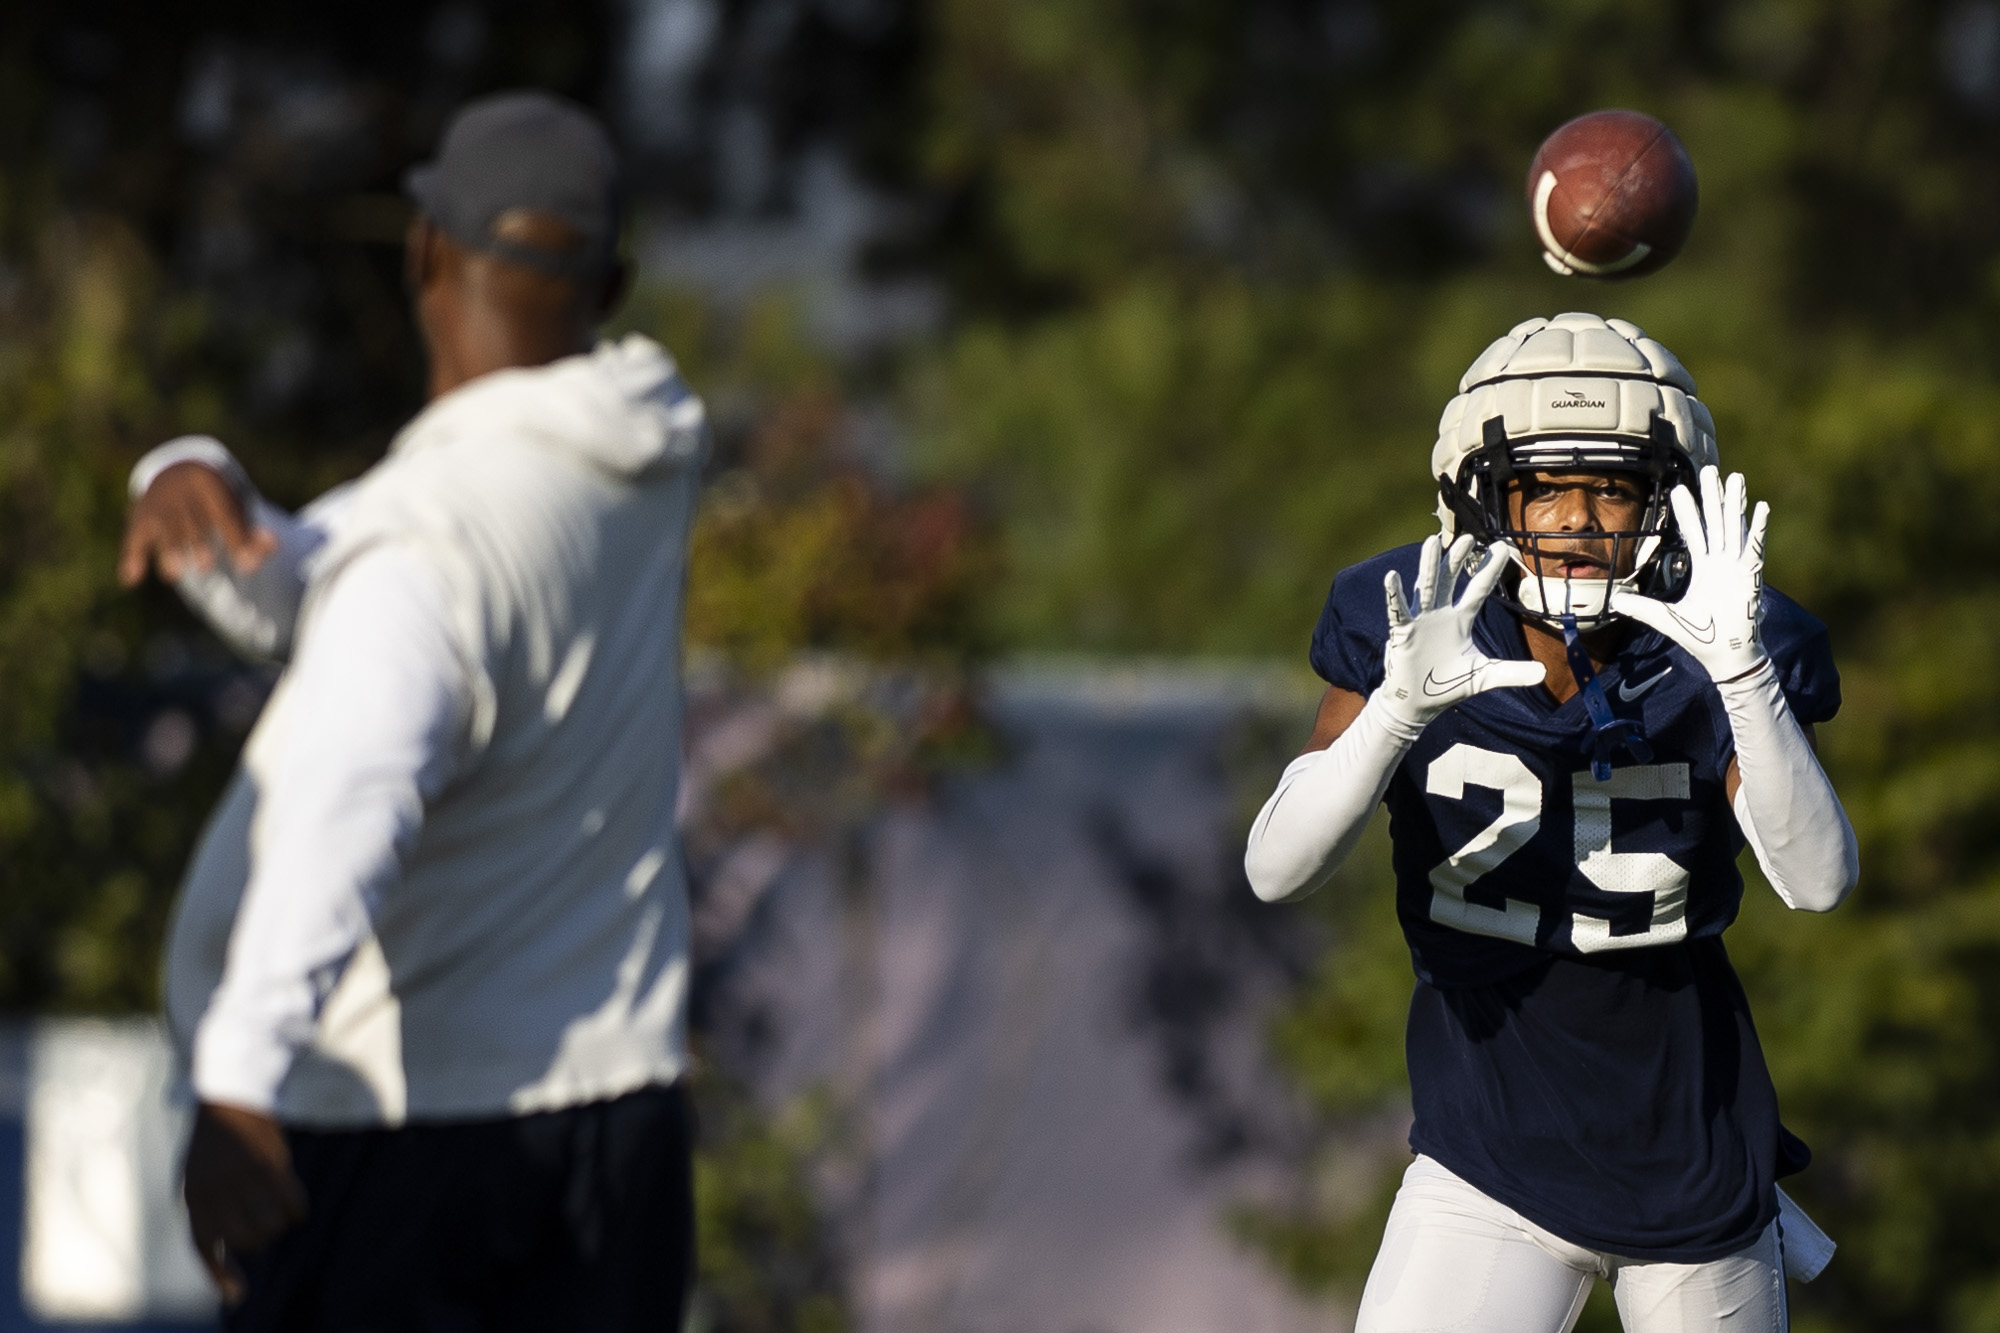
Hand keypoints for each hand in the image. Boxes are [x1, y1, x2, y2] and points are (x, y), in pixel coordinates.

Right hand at [118, 462, 276, 587]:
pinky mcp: (139, 518)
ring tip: (174, 575)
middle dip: (198, 544)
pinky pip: (135, 538)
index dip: (236, 540)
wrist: (178, 472)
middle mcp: (179, 490)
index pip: (224, 514)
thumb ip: (253, 531)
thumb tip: (274, 545)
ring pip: (164, 528)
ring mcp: (157, 504)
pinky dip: (132, 557)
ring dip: (168, 551)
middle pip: (191, 520)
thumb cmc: (216, 499)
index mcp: (208, 483)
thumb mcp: (236, 508)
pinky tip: (130, 579)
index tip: (247, 567)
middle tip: (207, 568)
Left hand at [182, 1102, 307, 1305]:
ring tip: (279, 1216)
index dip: (220, 1275)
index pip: (204, 1246)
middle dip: (257, 1241)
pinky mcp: (269, 1163)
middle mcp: (214, 1191)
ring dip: (277, 1225)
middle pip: (242, 1239)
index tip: (238, 1295)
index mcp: (193, 1196)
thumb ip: (207, 1210)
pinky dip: (296, 1210)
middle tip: (263, 1230)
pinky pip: (290, 1200)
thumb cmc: (213, 1144)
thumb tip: (226, 1247)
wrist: (227, 1095)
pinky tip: (296, 1209)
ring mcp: (241, 1177)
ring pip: (268, 1224)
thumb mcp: (196, 1177)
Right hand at [1378, 533, 1546, 731]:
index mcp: (1461, 620)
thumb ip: (1513, 672)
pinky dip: (1395, 594)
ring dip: (1429, 565)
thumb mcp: (1485, 676)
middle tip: (1469, 538)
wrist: (1419, 704)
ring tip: (1433, 541)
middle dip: (1458, 558)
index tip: (1501, 546)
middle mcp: (1440, 614)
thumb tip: (1544, 672)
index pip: (1477, 588)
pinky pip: (1398, 610)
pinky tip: (1393, 576)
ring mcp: (1420, 621)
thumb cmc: (1447, 685)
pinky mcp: (1403, 632)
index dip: (1489, 569)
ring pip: (1426, 587)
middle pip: (1449, 579)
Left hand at [1610, 465, 1767, 681]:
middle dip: (1712, 496)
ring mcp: (1737, 567)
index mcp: (1705, 568)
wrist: (1725, 656)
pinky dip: (1758, 527)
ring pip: (1734, 527)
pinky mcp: (1750, 576)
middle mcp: (1722, 562)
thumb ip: (1642, 607)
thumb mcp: (1665, 618)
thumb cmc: (1702, 636)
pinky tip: (1761, 507)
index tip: (1680, 489)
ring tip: (1734, 477)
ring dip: (1734, 503)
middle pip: (1716, 522)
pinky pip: (1754, 547)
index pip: (1694, 532)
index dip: (1687, 511)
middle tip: (1710, 469)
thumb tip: (1613, 602)